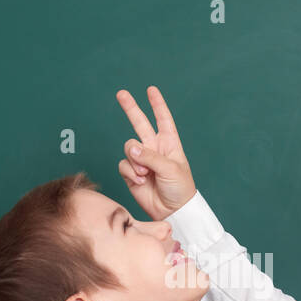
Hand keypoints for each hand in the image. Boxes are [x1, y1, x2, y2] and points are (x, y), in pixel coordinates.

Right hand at [115, 86, 197, 220]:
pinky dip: (130, 172)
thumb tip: (131, 148)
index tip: (151, 90)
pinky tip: (140, 180)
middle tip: (121, 93)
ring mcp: (142, 160)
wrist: (173, 211)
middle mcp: (154, 148)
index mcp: (169, 143)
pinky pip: (124, 164)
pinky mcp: (132, 173)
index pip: (163, 119)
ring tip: (145, 174)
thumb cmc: (179, 188)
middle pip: (140, 123)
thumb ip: (150, 156)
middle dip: (130, 108)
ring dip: (135, 160)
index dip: (157, 104)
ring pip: (129, 147)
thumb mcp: (170, 168)